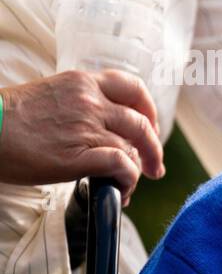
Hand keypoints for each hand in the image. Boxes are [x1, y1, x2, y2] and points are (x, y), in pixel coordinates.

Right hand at [0, 70, 164, 205]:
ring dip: (139, 171)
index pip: (132, 88)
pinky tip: (120, 191)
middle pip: (141, 123)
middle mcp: (90, 102)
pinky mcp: (78, 155)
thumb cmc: (8, 117)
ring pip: (133, 148)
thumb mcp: (50, 96)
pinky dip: (128, 181)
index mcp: (82, 83)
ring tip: (129, 184)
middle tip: (154, 167)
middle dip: (153, 148)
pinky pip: (121, 166)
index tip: (151, 127)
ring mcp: (86, 128)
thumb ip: (80, 104)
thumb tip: (101, 125)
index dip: (149, 110)